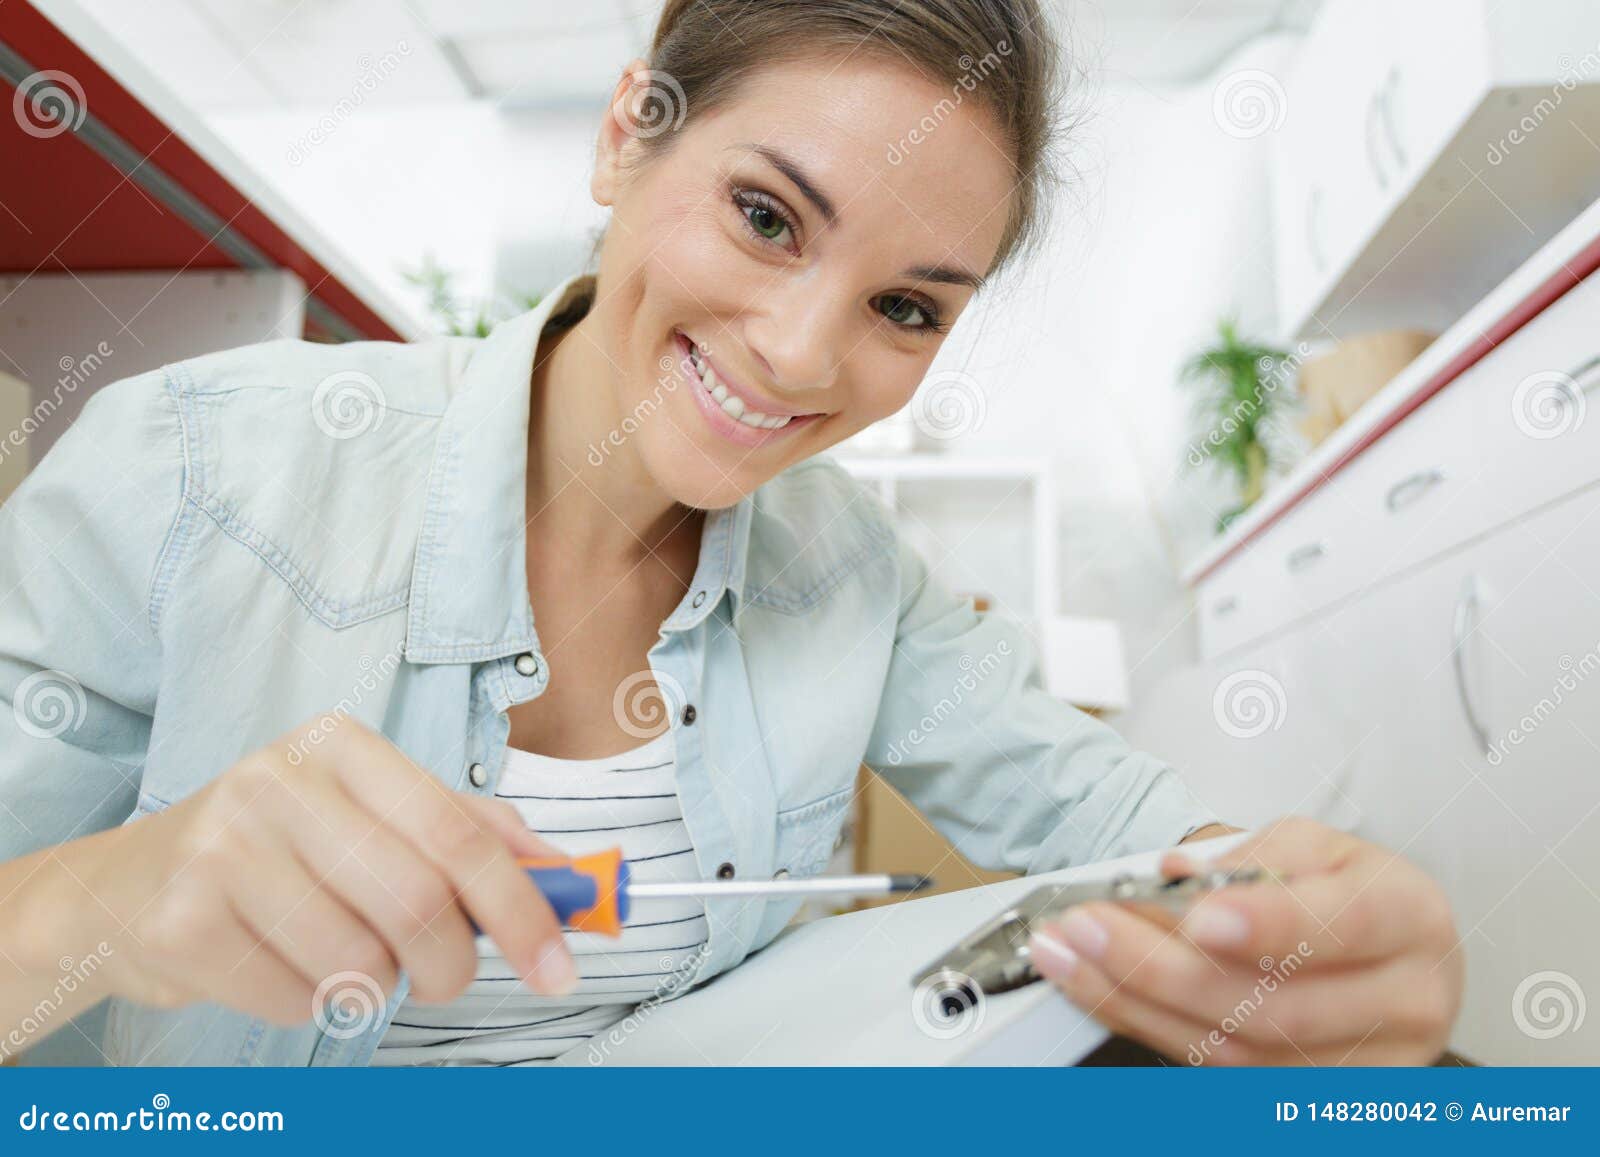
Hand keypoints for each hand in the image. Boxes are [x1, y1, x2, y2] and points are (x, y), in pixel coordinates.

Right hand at [74, 715, 573, 1026]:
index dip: (523, 909)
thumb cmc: (274, 853)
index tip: (561, 965)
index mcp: (340, 746)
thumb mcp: (368, 817)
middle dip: (452, 964)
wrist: (122, 889)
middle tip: (445, 981)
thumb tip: (564, 873)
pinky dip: (313, 1004)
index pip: (460, 835)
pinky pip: (298, 997)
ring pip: (360, 958)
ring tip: (339, 957)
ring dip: (374, 986)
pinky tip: (278, 966)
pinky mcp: (181, 919)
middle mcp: (277, 781)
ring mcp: (221, 847)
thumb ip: (467, 834)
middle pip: (419, 901)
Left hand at [1027, 816, 1462, 1064]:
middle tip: (1090, 927)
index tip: (1198, 916)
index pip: (1343, 925)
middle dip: (1164, 967)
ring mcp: (1367, 1068)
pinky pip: (1222, 1075)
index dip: (1268, 925)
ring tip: (1071, 956)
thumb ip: (1249, 856)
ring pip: (1238, 1052)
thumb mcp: (1315, 847)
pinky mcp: (1316, 1099)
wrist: (1394, 955)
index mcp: (1410, 919)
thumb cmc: (1352, 895)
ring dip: (1137, 1003)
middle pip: (1275, 1006)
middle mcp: (1403, 1002)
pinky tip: (1103, 993)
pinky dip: (1151, 1028)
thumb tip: (1174, 876)